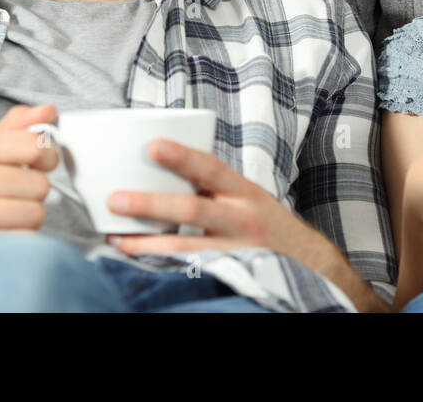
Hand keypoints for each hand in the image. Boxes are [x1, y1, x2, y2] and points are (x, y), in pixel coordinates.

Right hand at [0, 103, 59, 232]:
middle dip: (36, 190)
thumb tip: (49, 110)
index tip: (41, 163)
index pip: (36, 146)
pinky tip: (4, 228)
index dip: (49, 156)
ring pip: (35, 213)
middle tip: (17, 192)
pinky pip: (24, 238)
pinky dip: (21, 235)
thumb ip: (20, 125)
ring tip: (10, 210)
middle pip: (40, 185)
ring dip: (30, 215)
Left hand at [103, 140, 320, 259]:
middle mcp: (242, 220)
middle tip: (116, 199)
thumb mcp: (246, 196)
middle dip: (151, 204)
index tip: (153, 145)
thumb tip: (157, 165)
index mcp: (245, 192)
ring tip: (116, 238)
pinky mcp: (227, 276)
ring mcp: (235, 252)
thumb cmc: (264, 222)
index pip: (212, 168)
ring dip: (147, 243)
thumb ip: (212, 185)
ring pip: (186, 248)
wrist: (306, 262)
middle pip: (193, 210)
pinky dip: (162, 267)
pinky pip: (190, 271)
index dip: (183, 156)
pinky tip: (138, 263)